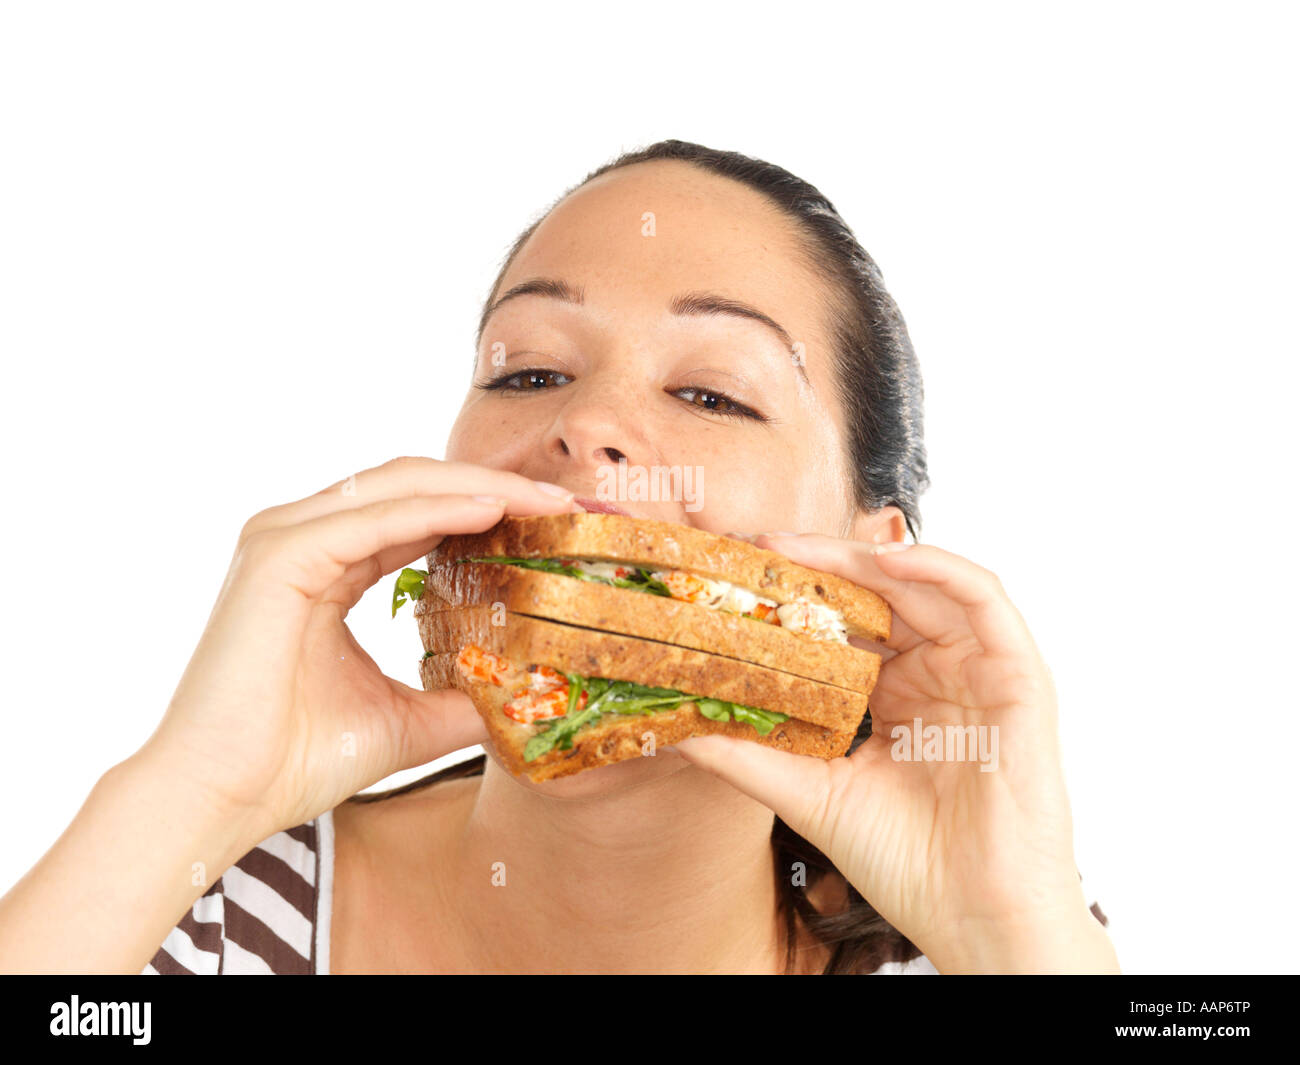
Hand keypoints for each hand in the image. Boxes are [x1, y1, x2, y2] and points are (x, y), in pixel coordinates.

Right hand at [135, 456, 581, 843]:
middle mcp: (303, 537)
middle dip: (493, 485)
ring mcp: (284, 538)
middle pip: (414, 484)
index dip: (487, 506)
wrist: (222, 798)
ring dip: (478, 487)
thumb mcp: (403, 722)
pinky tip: (493, 510)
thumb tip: (521, 701)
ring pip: (398, 486)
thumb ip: (457, 701)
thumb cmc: (295, 760)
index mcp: (326, 563)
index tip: (553, 521)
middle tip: (562, 501)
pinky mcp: (278, 557)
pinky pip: (373, 518)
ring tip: (544, 500)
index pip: (418, 511)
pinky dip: (436, 509)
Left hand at [674, 534, 1116, 972]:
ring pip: (925, 586)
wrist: (974, 916)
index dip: (799, 598)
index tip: (741, 578)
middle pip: (882, 596)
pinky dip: (939, 569)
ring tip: (805, 549)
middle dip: (822, 565)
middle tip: (763, 547)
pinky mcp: (1019, 677)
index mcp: (896, 698)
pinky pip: (985, 601)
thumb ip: (748, 757)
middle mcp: (938, 676)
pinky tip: (886, 561)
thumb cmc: (907, 863)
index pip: (848, 628)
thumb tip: (676, 730)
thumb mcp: (811, 795)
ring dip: (866, 557)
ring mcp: (979, 673)